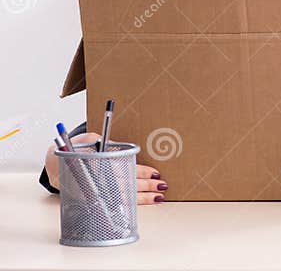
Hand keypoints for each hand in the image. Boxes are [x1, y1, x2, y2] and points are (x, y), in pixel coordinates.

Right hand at [44, 131, 168, 204]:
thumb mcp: (88, 139)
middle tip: (161, 185)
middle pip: (124, 184)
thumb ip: (103, 143)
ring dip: (141, 197)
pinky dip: (131, 203)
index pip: (123, 169)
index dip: (140, 172)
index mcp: (94, 164)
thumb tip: (121, 146)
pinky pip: (115, 202)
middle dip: (145, 185)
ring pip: (121, 196)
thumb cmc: (76, 148)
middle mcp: (94, 180)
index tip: (154, 173)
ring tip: (158, 196)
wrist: (56, 164)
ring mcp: (94, 192)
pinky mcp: (93, 199)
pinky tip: (144, 202)